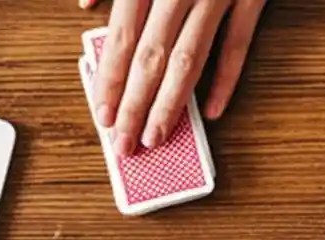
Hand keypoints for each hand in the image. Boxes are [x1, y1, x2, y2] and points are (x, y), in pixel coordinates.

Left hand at [85, 0, 266, 154]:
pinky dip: (225, 80)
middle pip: (152, 57)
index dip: (111, 80)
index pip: (123, 37)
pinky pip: (238, 45)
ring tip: (157, 136)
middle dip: (136, 105)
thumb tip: (86, 3)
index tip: (104, 115)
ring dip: (171, 104)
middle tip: (125, 141)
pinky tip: (212, 111)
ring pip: (190, 59)